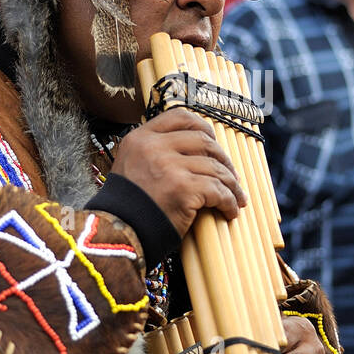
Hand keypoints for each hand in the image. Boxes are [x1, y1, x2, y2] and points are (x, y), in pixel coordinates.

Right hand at [110, 108, 246, 237]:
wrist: (117, 235)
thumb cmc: (126, 208)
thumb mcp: (131, 167)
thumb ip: (154, 153)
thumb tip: (194, 152)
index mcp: (140, 138)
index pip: (180, 117)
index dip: (203, 128)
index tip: (214, 142)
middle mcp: (153, 147)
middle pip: (204, 141)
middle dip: (223, 159)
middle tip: (231, 176)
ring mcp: (169, 166)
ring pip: (215, 167)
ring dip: (231, 184)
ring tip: (236, 197)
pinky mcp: (183, 188)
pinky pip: (218, 191)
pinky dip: (229, 202)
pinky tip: (230, 210)